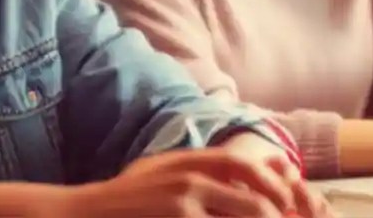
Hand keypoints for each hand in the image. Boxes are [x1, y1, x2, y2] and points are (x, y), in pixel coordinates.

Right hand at [54, 147, 333, 216]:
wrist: (84, 214)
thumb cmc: (126, 197)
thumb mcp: (162, 169)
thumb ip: (200, 166)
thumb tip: (250, 169)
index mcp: (189, 160)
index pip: (246, 165)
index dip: (275, 183)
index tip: (288, 202)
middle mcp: (190, 179)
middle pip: (256, 202)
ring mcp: (183, 206)